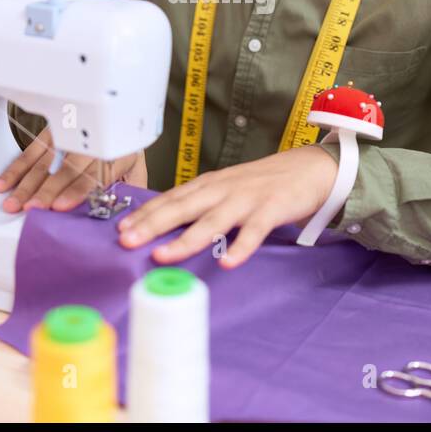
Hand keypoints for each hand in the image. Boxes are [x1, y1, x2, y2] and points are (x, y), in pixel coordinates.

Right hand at [0, 127, 146, 212]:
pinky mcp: (52, 132)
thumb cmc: (124, 153)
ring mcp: (69, 136)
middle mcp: (91, 143)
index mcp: (117, 155)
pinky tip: (5, 182)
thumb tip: (118, 218)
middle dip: (46, 190)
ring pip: (45, 160)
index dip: (75, 190)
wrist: (120, 119)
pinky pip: (31, 151)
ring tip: (13, 202)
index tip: (59, 206)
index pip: (94, 175)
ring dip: (26, 183)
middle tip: (31, 207)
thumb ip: (128, 194)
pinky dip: (16, 168)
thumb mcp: (135, 173)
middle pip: (65, 168)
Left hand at [115, 145, 338, 268]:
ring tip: (163, 256)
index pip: (171, 198)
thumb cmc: (264, 184)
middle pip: (182, 207)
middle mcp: (223, 189)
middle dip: (152, 224)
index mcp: (210, 185)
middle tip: (126, 240)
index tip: (120, 229)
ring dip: (186, 239)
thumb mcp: (227, 189)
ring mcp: (247, 199)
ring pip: (212, 220)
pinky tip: (227, 262)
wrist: (310, 168)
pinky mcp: (272, 209)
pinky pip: (254, 231)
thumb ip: (203, 204)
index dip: (145, 213)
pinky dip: (241, 246)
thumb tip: (168, 225)